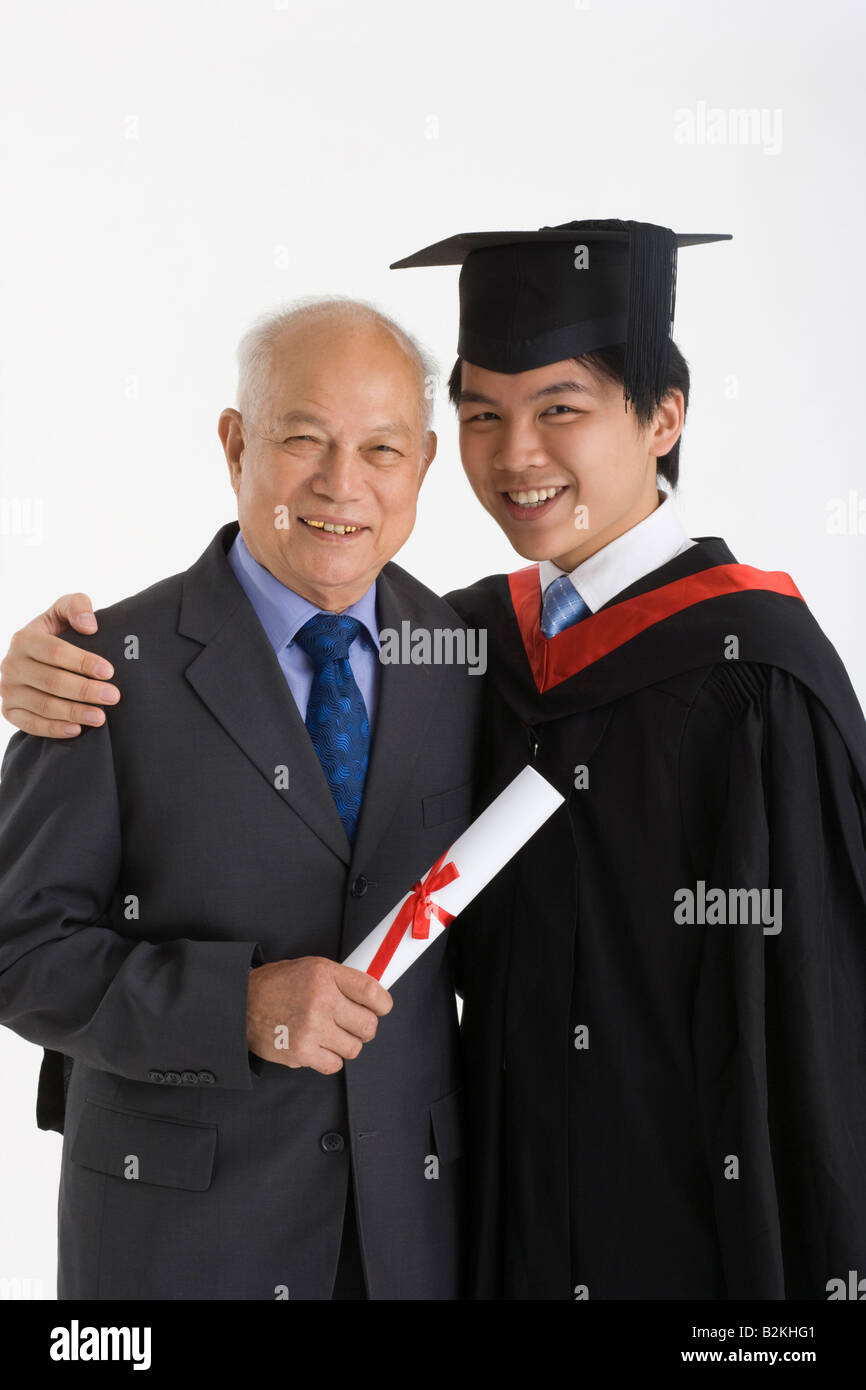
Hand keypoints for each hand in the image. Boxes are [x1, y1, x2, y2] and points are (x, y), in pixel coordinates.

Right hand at [0, 594, 120, 736]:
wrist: (38, 660)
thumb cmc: (58, 634)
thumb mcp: (65, 612)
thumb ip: (77, 606)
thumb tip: (89, 625)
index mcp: (24, 639)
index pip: (55, 651)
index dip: (83, 662)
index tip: (109, 671)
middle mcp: (11, 664)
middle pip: (52, 681)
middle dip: (85, 690)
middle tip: (113, 696)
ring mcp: (8, 690)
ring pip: (44, 705)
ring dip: (74, 712)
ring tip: (101, 717)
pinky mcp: (9, 711)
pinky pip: (31, 724)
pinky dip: (54, 729)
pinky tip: (77, 730)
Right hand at [246, 957, 392, 1073]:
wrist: (240, 1004)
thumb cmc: (278, 985)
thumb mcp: (311, 969)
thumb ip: (342, 981)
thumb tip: (375, 997)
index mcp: (325, 975)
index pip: (372, 992)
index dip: (383, 1004)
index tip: (381, 1008)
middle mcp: (320, 1000)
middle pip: (368, 1025)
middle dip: (364, 1027)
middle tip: (351, 1024)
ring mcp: (311, 1028)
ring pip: (354, 1048)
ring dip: (345, 1044)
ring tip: (329, 1034)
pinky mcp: (302, 1052)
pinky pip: (335, 1064)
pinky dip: (329, 1059)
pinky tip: (316, 1046)